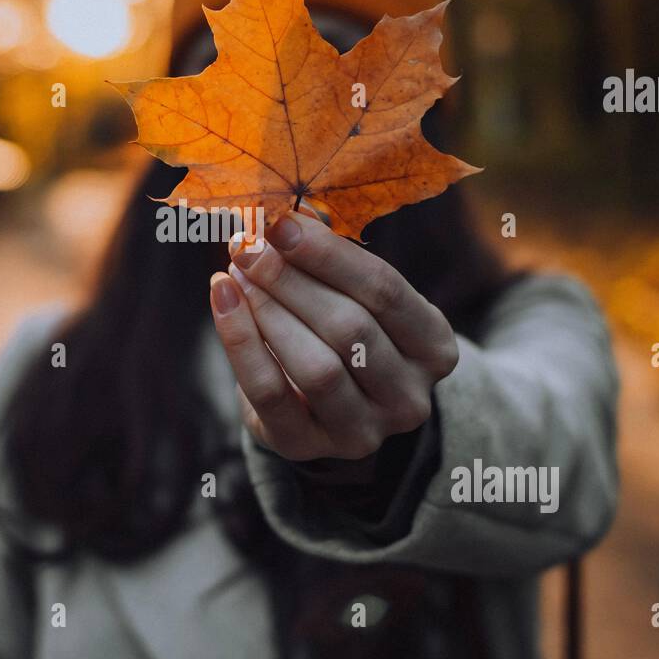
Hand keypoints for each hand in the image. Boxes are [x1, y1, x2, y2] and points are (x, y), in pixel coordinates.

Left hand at [209, 210, 458, 461]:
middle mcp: (409, 396)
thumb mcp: (356, 295)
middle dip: (291, 280)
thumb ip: (331, 256)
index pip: (386, 291)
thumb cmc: (345, 331)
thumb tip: (290, 211)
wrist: (327, 410)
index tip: (282, 223)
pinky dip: (240, 341)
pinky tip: (222, 299)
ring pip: (315, 366)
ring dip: (267, 310)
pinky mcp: (308, 447)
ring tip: (236, 271)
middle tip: (248, 245)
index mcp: (435, 347)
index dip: (330, 255)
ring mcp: (363, 431)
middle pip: (349, 328)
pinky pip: (269, 392)